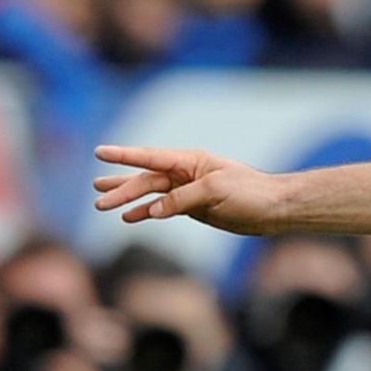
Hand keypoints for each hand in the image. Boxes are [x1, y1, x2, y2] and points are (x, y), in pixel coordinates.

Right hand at [93, 145, 286, 233]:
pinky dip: (146, 213)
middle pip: (146, 179)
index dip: (124, 156)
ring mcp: (188, 191)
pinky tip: (129, 218)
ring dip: (128, 199)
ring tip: (102, 204)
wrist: (274, 209)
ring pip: (151, 194)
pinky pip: (163, 209)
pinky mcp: (194, 208)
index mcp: (190, 161)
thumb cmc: (250, 192)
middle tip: (96, 197)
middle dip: (121, 187)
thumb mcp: (215, 191)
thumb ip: (182, 199)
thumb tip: (154, 210)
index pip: (150, 157)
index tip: (99, 152)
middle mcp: (185, 173)